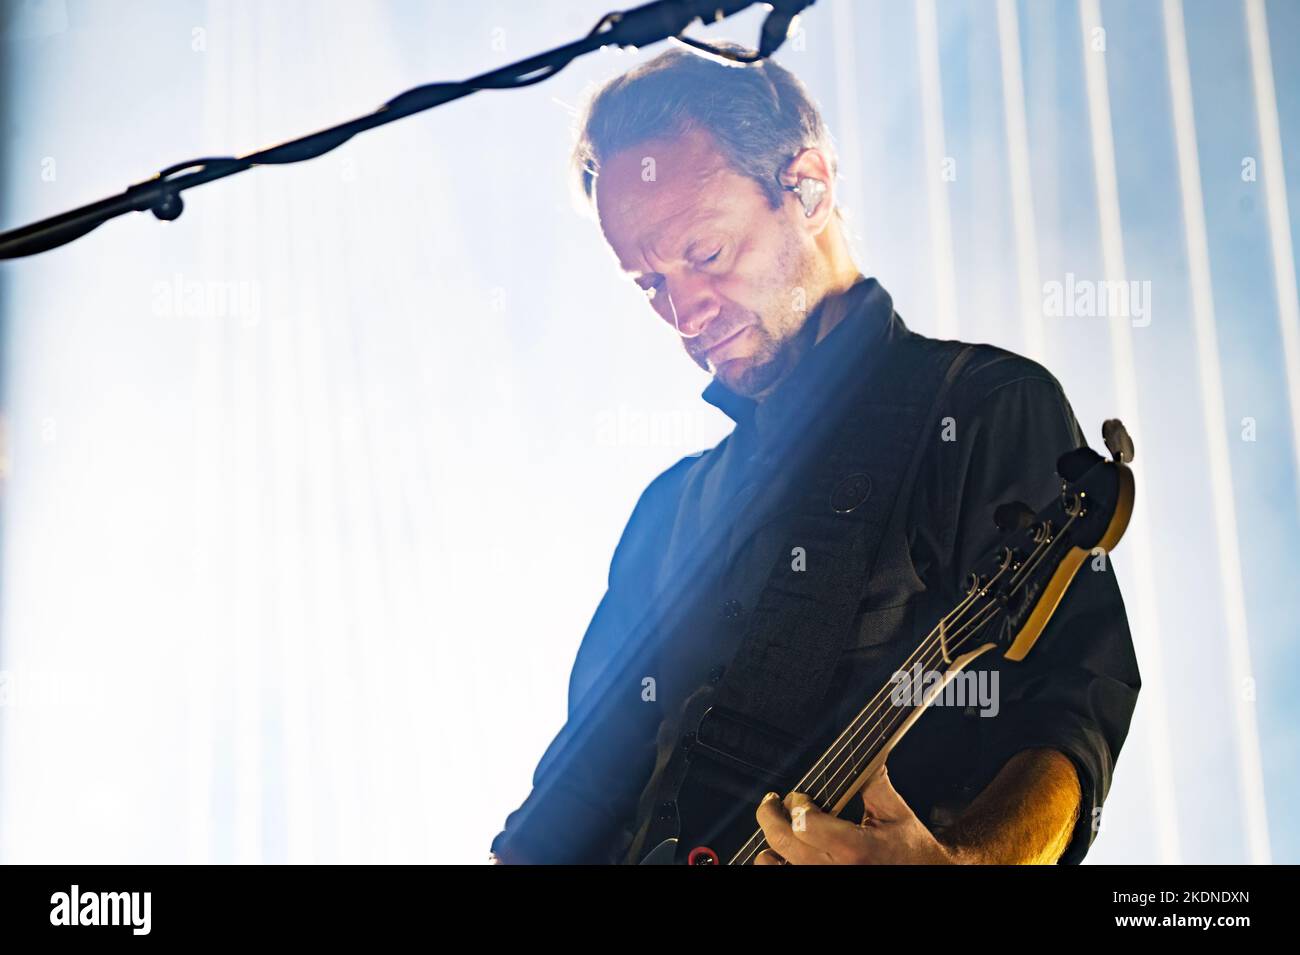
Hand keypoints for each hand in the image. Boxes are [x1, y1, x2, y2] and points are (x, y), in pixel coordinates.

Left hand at [753, 766, 957, 864]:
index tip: (801, 796)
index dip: (797, 804)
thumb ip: (874, 780)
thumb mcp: (895, 812)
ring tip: (778, 829)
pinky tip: (784, 854)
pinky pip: (781, 878)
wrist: (927, 876)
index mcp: (856, 848)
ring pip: (774, 866)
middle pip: (783, 841)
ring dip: (769, 845)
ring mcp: (827, 881)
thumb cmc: (911, 850)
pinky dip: (778, 863)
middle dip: (770, 815)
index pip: (806, 824)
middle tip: (772, 802)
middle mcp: (837, 870)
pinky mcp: (823, 886)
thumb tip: (864, 750)